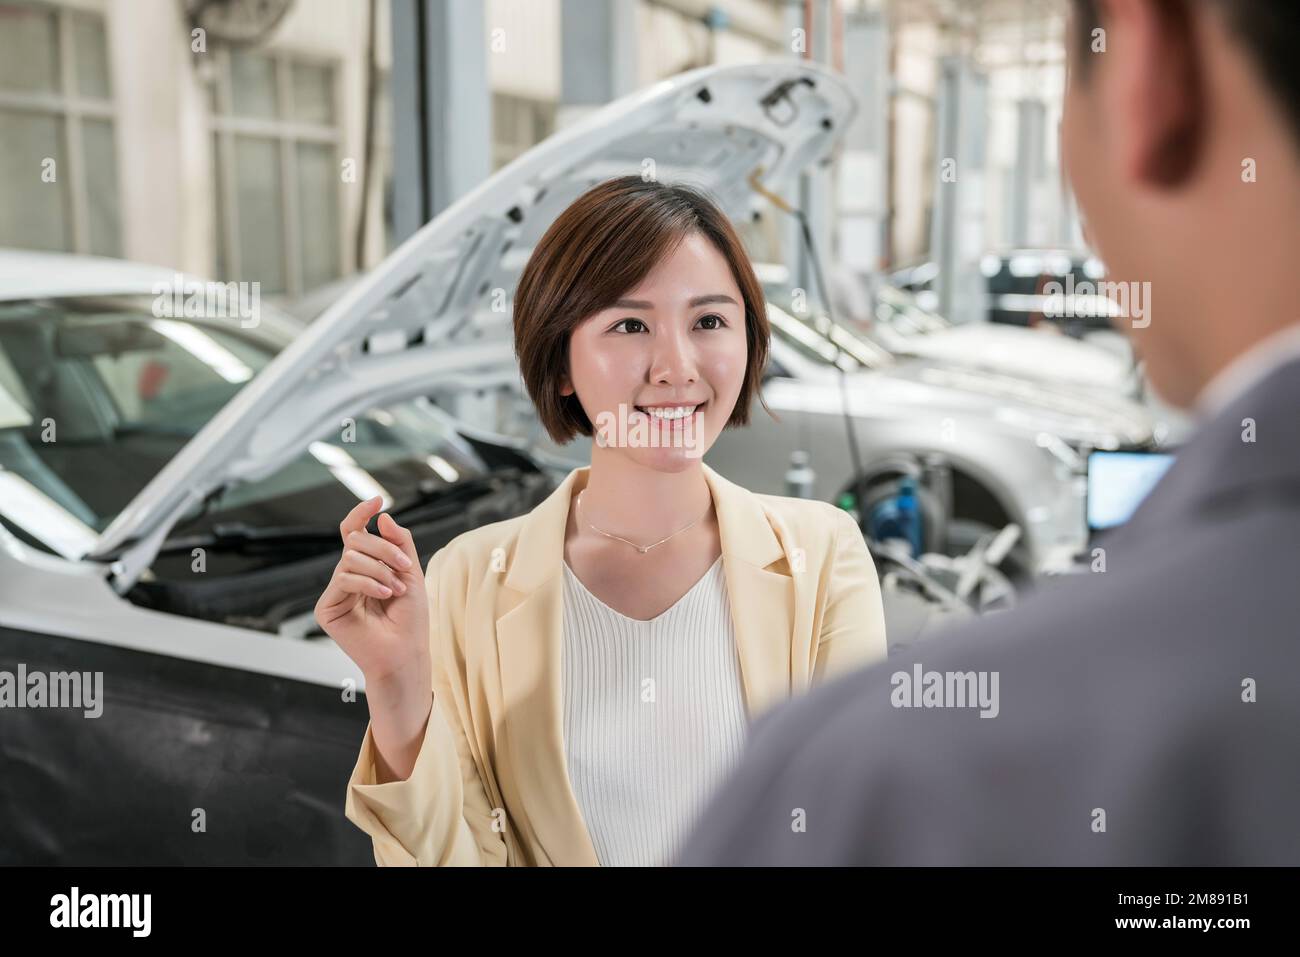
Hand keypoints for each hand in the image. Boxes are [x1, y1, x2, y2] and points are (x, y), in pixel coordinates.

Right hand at [314, 496, 428, 683]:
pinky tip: (384, 595)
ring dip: (380, 569)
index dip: (361, 514)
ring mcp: (336, 592)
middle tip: (404, 566)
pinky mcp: (327, 607)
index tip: (377, 500)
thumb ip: (400, 543)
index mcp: (366, 567)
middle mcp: (348, 577)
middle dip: (383, 548)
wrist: (405, 652)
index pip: (355, 533)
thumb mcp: (412, 572)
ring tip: (396, 589)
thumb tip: (382, 516)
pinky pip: (344, 578)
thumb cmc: (410, 619)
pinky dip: (368, 582)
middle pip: (355, 541)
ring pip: (350, 558)